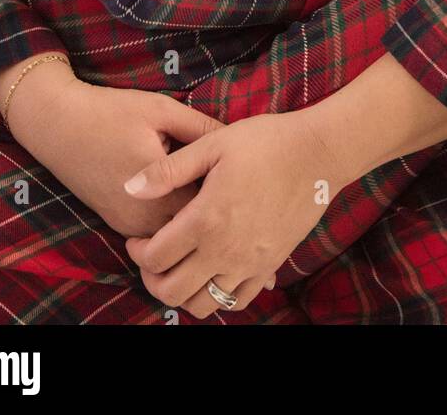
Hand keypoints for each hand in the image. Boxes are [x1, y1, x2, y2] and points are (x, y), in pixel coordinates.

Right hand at [9, 76, 218, 239]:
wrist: (57, 126)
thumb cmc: (111, 112)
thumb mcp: (161, 109)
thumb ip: (201, 126)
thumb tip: (238, 137)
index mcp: (161, 185)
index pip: (211, 203)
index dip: (230, 190)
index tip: (241, 172)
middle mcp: (146, 215)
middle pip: (195, 227)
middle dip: (214, 210)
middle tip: (231, 185)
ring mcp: (130, 226)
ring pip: (175, 237)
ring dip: (192, 220)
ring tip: (210, 193)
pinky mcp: (119, 227)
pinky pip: (156, 236)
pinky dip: (171, 224)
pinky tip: (181, 199)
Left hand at [122, 110, 339, 316]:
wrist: (317, 152)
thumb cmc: (265, 141)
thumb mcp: (212, 144)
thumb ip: (168, 170)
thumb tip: (129, 187)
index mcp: (206, 219)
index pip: (155, 257)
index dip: (138, 251)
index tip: (138, 238)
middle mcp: (225, 250)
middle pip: (172, 291)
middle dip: (153, 279)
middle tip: (154, 256)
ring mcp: (249, 263)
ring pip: (203, 304)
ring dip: (183, 292)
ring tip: (181, 266)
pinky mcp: (270, 266)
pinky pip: (237, 301)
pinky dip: (218, 295)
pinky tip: (213, 271)